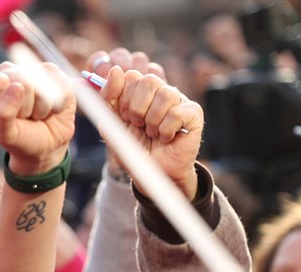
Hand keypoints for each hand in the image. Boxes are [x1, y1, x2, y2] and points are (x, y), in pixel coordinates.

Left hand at [0, 62, 74, 175]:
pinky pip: (60, 90)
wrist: (46, 145)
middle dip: (24, 107)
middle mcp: (11, 72)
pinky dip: (55, 108)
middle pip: (20, 79)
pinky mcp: (56, 74)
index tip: (8, 116)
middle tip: (23, 117)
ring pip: (41, 85)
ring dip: (40, 109)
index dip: (4, 101)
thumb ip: (3, 113)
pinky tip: (50, 110)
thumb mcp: (4, 134)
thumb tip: (17, 86)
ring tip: (36, 115)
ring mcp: (34, 70)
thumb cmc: (20, 138)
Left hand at [86, 47, 166, 173]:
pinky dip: (166, 130)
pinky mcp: (193, 112)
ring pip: (165, 94)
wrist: (151, 172)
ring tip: (152, 133)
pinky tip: (166, 138)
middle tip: (137, 125)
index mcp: (139, 92)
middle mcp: (159, 92)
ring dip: (152, 121)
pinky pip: (177, 112)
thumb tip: (116, 70)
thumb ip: (108, 99)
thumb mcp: (111, 125)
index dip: (123, 97)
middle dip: (137, 108)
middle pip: (148, 80)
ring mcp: (178, 100)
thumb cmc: (132, 148)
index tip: (123, 116)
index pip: (130, 76)